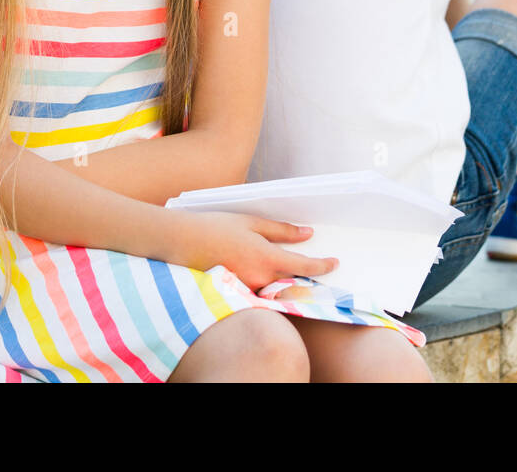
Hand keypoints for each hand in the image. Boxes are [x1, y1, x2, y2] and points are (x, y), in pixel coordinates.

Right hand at [167, 210, 338, 291]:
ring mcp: (247, 289)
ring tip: (288, 263)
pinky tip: (263, 269)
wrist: (182, 242)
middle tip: (317, 262)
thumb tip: (307, 234)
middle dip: (305, 274)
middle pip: (292, 281)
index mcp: (267, 258)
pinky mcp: (236, 293)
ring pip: (275, 287)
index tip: (334, 263)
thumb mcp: (252, 223)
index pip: (304, 267)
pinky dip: (266, 282)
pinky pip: (259, 290)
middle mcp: (259, 278)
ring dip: (285, 279)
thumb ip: (282, 231)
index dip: (323, 266)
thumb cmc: (217, 227)